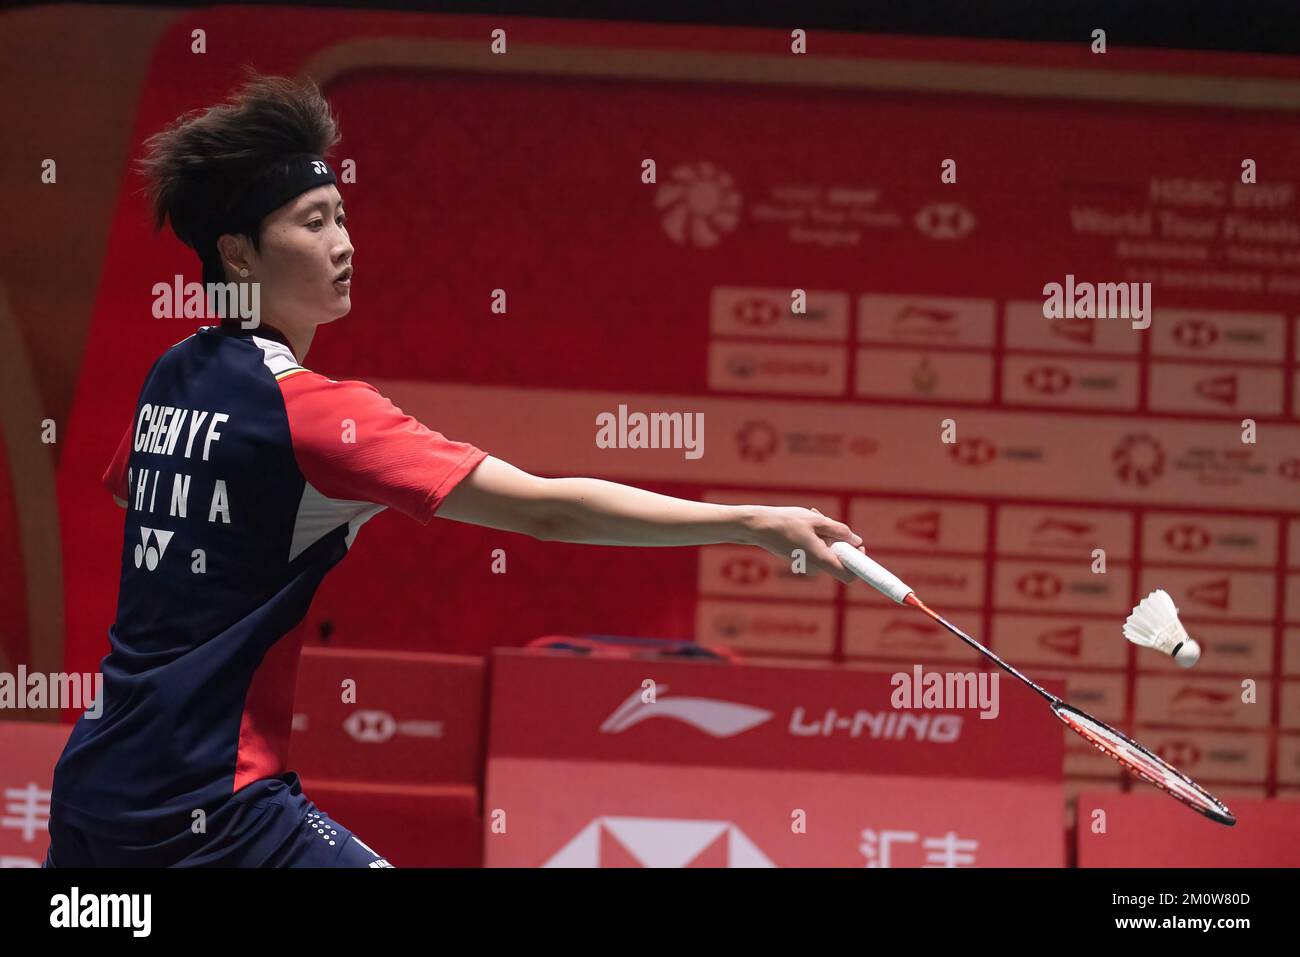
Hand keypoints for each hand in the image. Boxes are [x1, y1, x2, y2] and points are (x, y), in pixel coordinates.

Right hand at [741, 505, 863, 582]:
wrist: (758, 527)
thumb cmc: (787, 522)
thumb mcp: (817, 521)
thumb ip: (839, 531)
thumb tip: (856, 540)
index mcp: (821, 559)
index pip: (848, 575)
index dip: (858, 563)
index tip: (857, 547)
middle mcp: (814, 566)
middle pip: (838, 558)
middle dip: (839, 539)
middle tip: (829, 521)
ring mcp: (806, 563)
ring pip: (826, 550)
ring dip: (825, 534)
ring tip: (814, 516)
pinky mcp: (799, 558)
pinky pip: (815, 549)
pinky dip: (815, 537)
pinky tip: (805, 522)